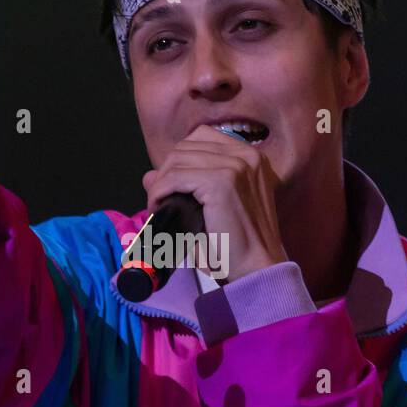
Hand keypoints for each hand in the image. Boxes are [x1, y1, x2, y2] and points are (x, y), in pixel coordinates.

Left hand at [141, 126, 287, 282]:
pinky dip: (160, 191)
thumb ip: (185, 184)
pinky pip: (176, 177)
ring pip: (178, 159)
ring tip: (158, 205)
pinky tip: (159, 207)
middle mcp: (247, 155)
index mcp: (251, 156)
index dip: (179, 160)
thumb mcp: (213, 207)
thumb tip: (148, 175)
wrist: (258, 268)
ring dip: (160, 182)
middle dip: (166, 171)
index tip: (170, 186)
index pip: (202, 138)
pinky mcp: (221, 182)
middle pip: (186, 146)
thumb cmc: (238, 244)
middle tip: (160, 199)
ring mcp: (236, 166)